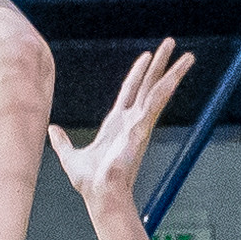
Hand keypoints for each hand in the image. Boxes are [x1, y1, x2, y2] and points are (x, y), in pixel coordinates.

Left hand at [49, 39, 193, 206]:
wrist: (99, 194)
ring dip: (173, 73)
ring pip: (159, 92)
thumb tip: (52, 131)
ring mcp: (139, 125)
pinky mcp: (140, 131)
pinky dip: (164, 91)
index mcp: (117, 124)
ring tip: (187, 56)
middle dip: (161, 64)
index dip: (138, 73)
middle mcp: (132, 122)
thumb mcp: (70, 156)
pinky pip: (155, 106)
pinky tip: (173, 78)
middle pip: (149, 85)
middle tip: (172, 44)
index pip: (130, 91)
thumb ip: (62, 142)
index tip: (147, 56)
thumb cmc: (90, 182)